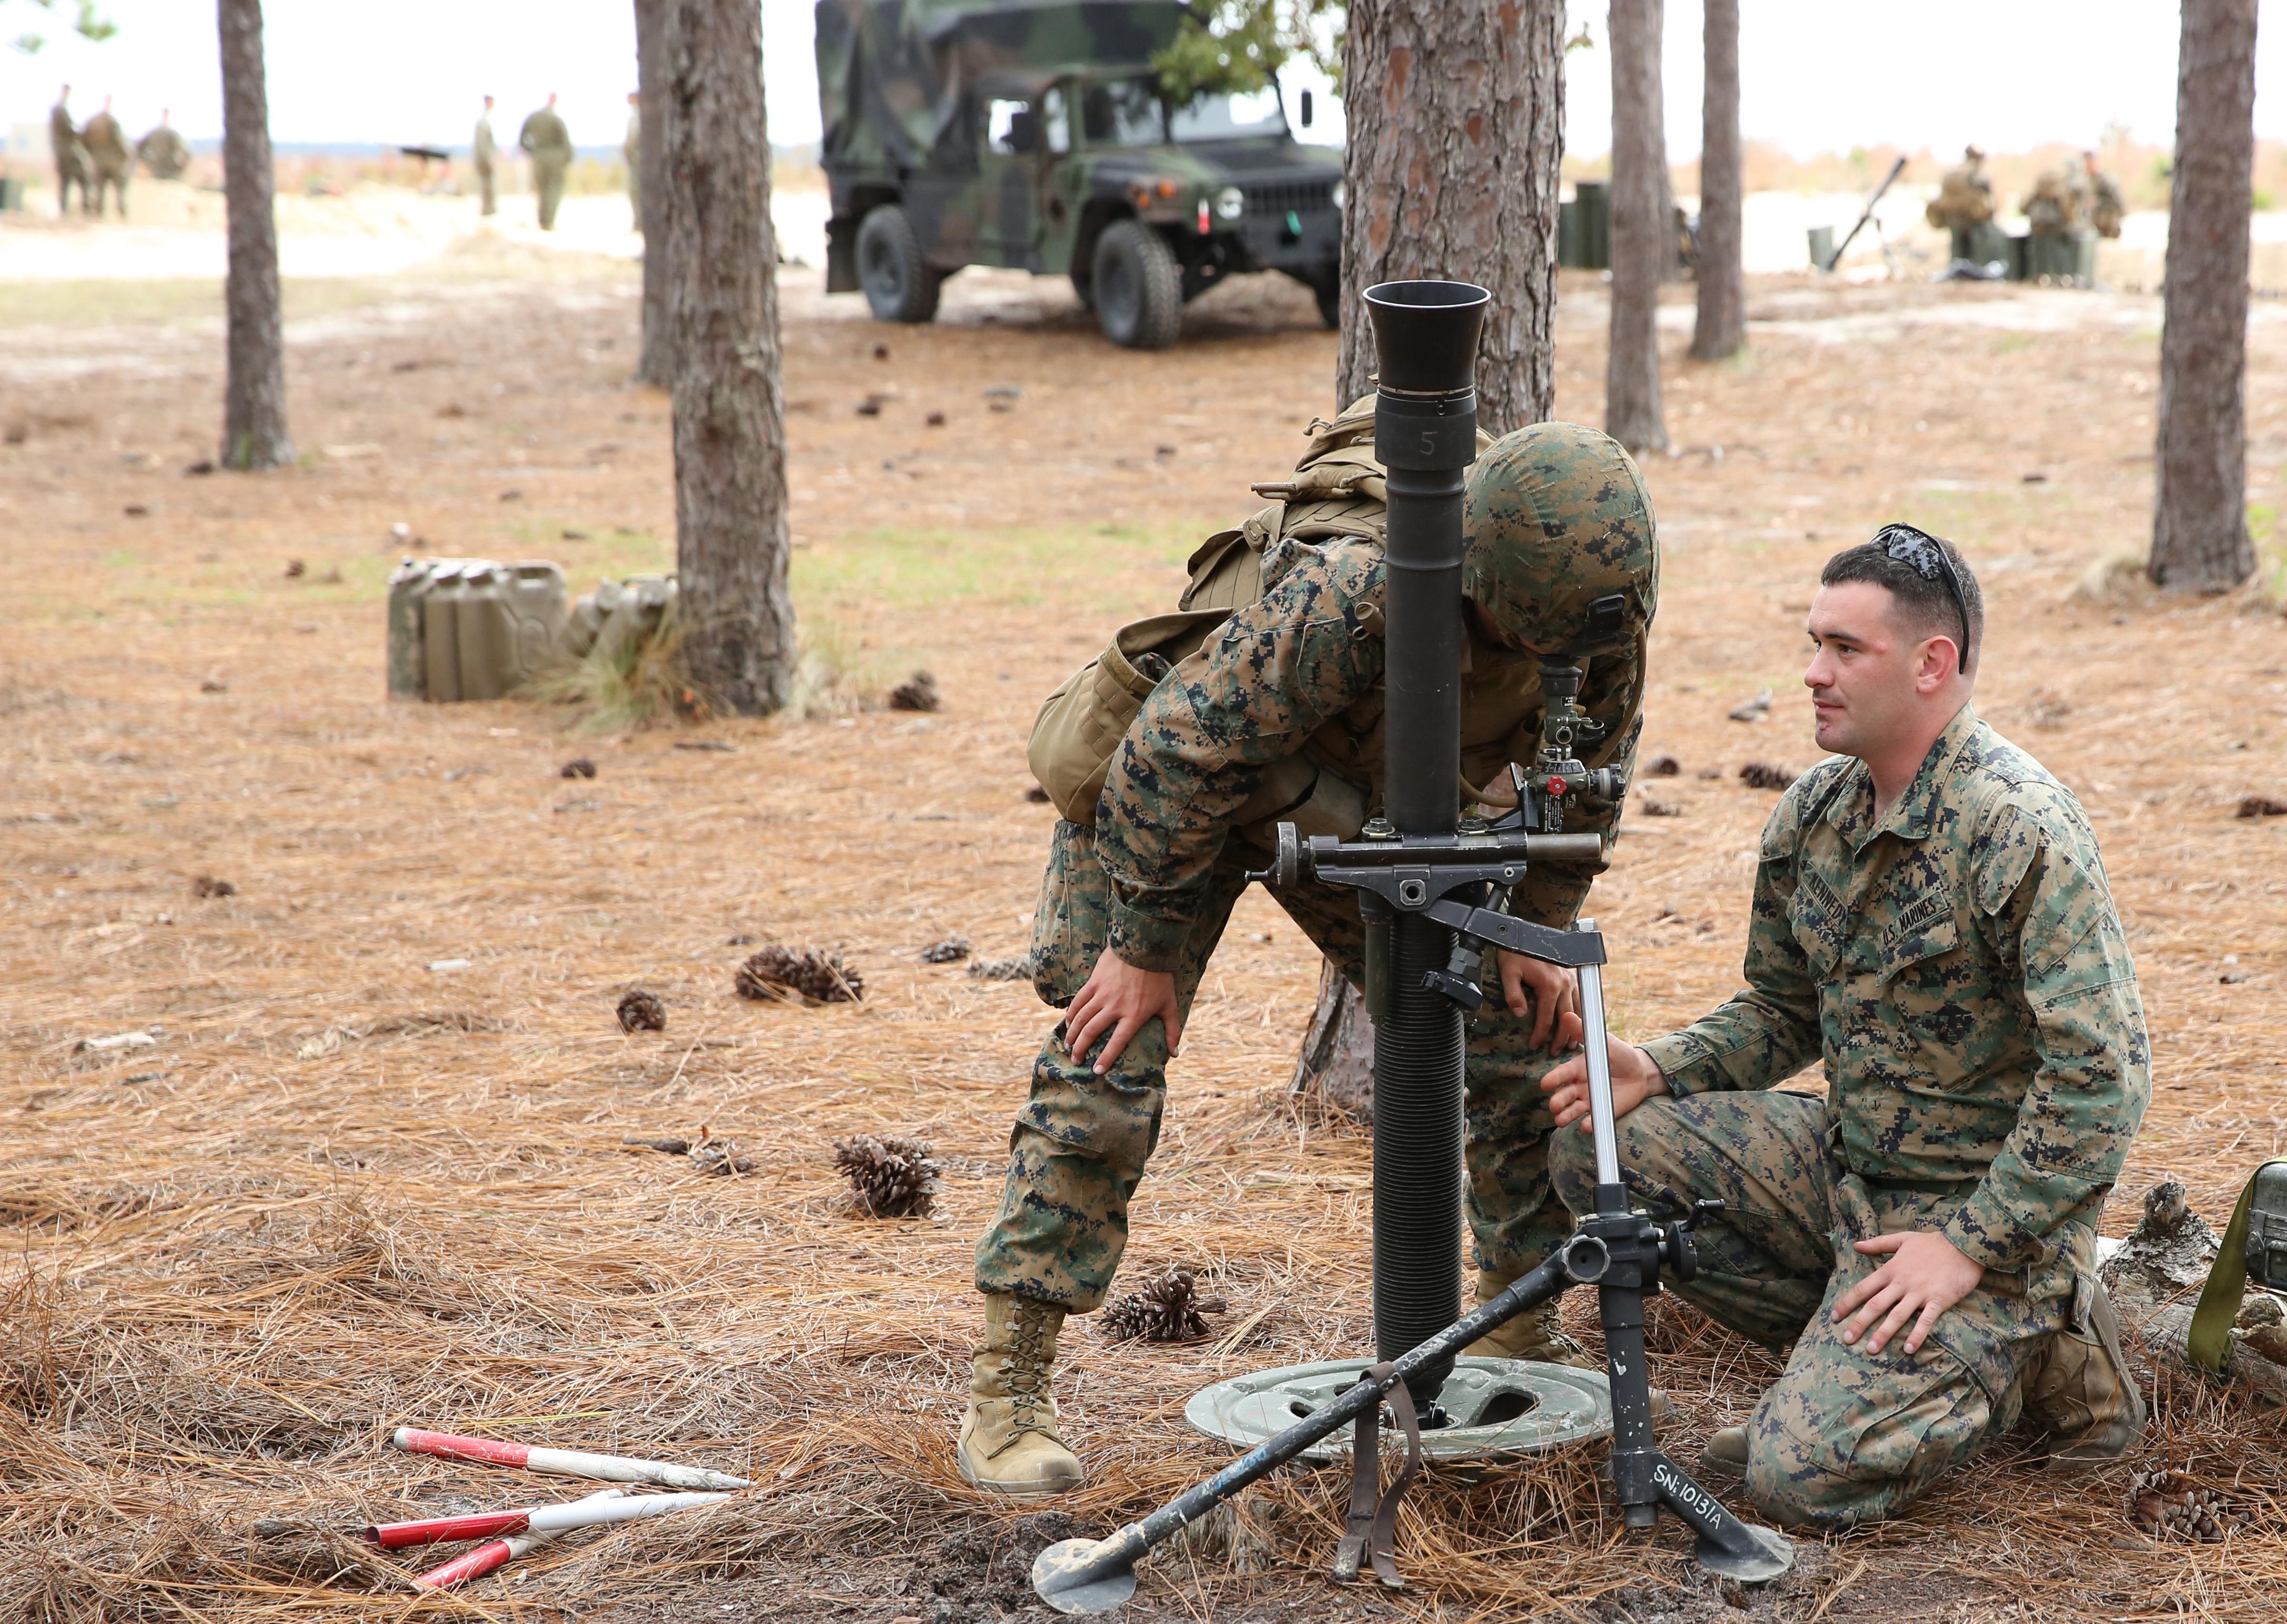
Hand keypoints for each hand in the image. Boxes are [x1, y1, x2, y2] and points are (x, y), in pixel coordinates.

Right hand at [1062, 949, 1181, 1075]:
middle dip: (1081, 1049)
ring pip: (1081, 1018)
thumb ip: (1172, 1031)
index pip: (1117, 1042)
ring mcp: (1103, 993)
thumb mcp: (1169, 1005)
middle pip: (1092, 1032)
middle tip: (1076, 1060)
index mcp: (1134, 1015)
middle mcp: (1116, 1006)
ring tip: (1068, 1046)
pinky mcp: (1095, 982)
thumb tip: (1174, 1055)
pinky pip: (1078, 1001)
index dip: (1106, 1058)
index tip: (1097, 1071)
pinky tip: (1068, 1024)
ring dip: (1073, 1034)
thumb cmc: (1160, 978)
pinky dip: (1071, 1014)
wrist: (1146, 948)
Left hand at [1496, 952, 1583, 1052]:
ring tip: (1572, 1044)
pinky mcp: (1574, 974)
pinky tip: (1580, 1021)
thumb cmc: (1517, 950)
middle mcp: (1565, 984)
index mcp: (1549, 986)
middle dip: (1561, 1038)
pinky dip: (1581, 1012)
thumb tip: (1520, 1014)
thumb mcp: (1509, 971)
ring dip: (1575, 1028)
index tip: (1534, 1046)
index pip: (1546, 1019)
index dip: (1540, 1035)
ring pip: (1577, 1010)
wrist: (1529, 930)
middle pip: (1565, 1019)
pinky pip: (1581, 998)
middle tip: (1555, 1052)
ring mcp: (1572, 979)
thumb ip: (1514, 994)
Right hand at [1539, 1037, 1668, 1130]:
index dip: (1553, 1079)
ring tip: (1561, 1120)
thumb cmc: (1618, 1055)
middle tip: (1554, 1105)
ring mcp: (1589, 1101)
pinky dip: (1589, 1124)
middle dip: (1558, 1101)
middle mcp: (1579, 1087)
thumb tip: (1567, 1015)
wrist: (1639, 1072)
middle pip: (1564, 1095)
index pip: (1562, 1074)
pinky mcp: (1601, 1112)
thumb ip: (1584, 1032)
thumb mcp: (1603, 1042)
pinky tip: (1586, 1126)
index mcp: (1577, 1069)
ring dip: (1566, 1116)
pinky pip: (1593, 1120)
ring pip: (1573, 1110)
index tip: (1545, 1084)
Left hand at [1831, 1231, 1984, 1355]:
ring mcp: (1920, 1293)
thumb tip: (1856, 1245)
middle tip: (1846, 1339)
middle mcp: (1901, 1283)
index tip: (1834, 1316)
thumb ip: (1878, 1244)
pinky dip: (1917, 1335)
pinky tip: (1908, 1349)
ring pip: (1897, 1316)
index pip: (1863, 1288)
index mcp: (1891, 1269)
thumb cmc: (1932, 1243)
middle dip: (1859, 1323)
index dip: (1847, 1303)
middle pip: (1876, 1305)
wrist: (1963, 1245)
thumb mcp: (1902, 1238)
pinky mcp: (1939, 1301)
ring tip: (1871, 1349)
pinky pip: (1925, 1321)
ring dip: (1883, 1333)